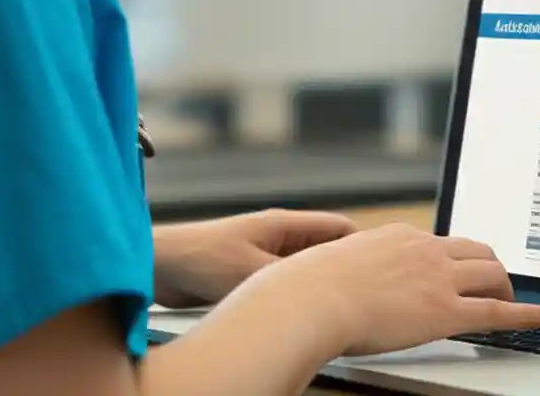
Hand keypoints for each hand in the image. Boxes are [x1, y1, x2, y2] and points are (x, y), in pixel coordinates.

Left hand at [153, 208, 356, 306]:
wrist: (160, 267)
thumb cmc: (201, 259)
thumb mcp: (254, 272)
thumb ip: (291, 280)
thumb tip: (325, 291)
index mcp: (285, 226)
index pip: (339, 229)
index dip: (362, 247)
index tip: (379, 268)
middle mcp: (278, 238)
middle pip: (326, 251)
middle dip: (344, 269)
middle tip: (366, 291)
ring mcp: (265, 256)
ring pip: (305, 270)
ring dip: (317, 284)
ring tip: (338, 305)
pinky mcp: (249, 275)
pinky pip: (284, 285)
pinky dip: (296, 296)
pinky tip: (301, 314)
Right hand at [228, 223, 539, 355]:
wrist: (309, 300)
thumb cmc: (307, 288)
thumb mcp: (330, 264)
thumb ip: (346, 267)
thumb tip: (329, 275)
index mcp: (398, 236)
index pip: (440, 242)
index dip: (455, 258)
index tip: (459, 267)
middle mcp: (424, 249)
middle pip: (476, 251)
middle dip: (490, 268)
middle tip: (493, 285)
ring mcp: (438, 278)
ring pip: (492, 274)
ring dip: (504, 289)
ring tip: (510, 304)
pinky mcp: (447, 311)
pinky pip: (498, 311)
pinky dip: (526, 314)